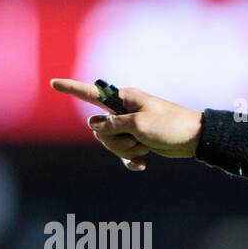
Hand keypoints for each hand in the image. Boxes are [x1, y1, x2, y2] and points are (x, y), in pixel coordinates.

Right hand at [49, 78, 202, 172]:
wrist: (195, 139)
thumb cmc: (170, 126)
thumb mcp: (139, 124)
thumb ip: (114, 124)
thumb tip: (94, 126)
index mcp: (123, 99)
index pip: (91, 93)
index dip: (71, 89)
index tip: (53, 83)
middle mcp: (123, 111)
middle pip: (98, 129)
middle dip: (113, 140)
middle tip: (136, 139)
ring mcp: (129, 127)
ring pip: (109, 143)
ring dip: (125, 149)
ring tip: (145, 147)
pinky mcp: (137, 141)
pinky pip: (123, 153)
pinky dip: (130, 160)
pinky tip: (142, 165)